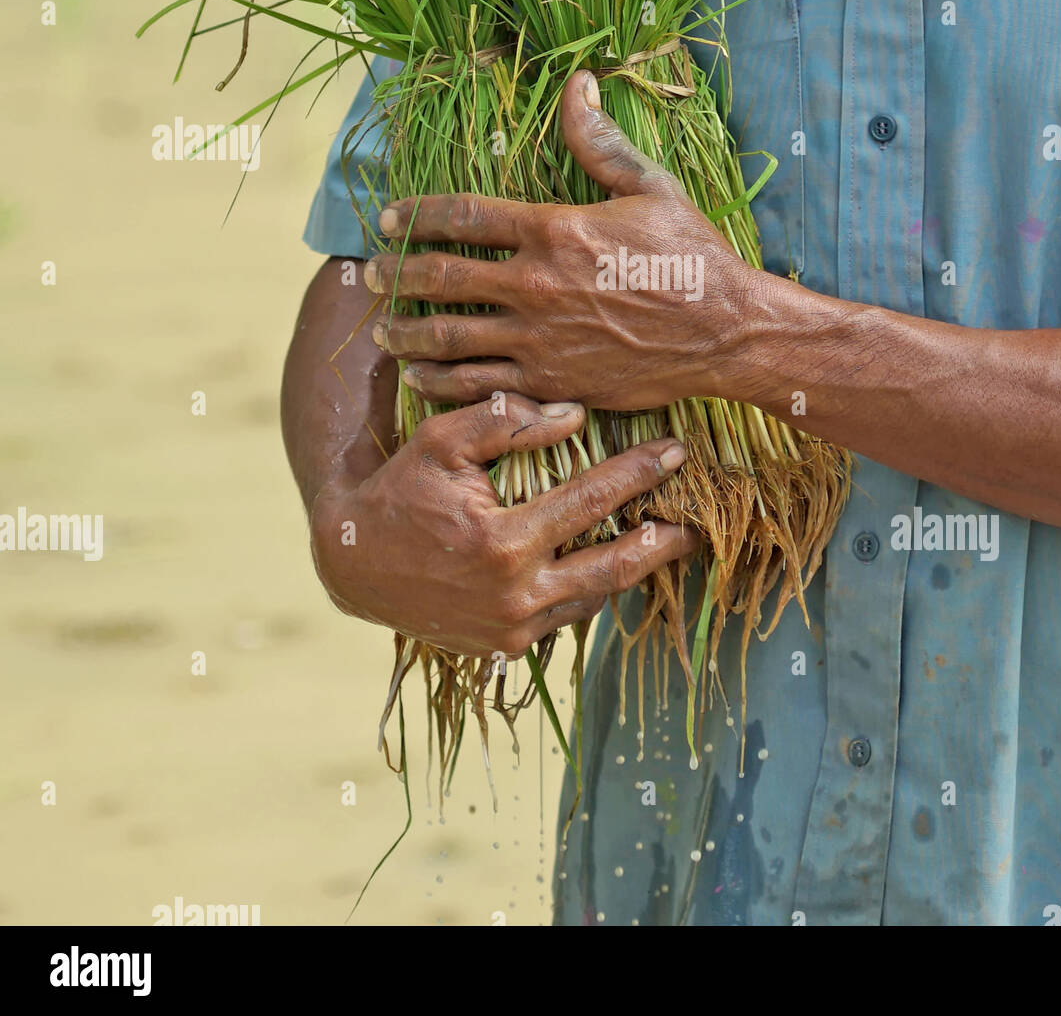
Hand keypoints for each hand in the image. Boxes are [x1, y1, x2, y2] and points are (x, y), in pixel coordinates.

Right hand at [309, 391, 696, 654]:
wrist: (353, 564)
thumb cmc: (399, 491)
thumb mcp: (442, 442)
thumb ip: (507, 424)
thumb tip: (576, 416)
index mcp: (503, 542)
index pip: (591, 501)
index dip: (639, 473)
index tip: (676, 452)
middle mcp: (514, 595)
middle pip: (615, 567)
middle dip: (665, 541)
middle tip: (703, 518)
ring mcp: (512, 629)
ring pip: (596, 598)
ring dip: (636, 569)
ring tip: (670, 540)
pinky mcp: (506, 648)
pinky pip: (567, 617)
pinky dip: (595, 591)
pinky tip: (618, 566)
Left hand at [363, 71, 760, 410]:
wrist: (727, 331)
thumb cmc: (694, 256)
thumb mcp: (652, 188)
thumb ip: (600, 141)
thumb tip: (578, 82)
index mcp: (553, 228)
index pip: (463, 214)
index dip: (416, 212)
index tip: (388, 217)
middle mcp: (534, 283)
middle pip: (441, 276)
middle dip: (396, 274)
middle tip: (371, 275)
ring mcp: (538, 337)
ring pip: (448, 336)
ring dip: (407, 332)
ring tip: (384, 331)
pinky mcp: (551, 380)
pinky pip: (478, 384)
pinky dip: (440, 381)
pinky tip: (418, 377)